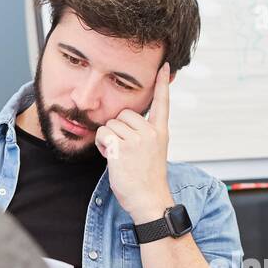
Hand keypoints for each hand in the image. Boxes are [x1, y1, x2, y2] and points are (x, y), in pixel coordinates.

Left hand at [96, 63, 173, 222]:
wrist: (149, 201)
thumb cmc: (148, 181)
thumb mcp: (153, 153)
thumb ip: (143, 136)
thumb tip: (124, 125)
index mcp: (161, 133)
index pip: (163, 103)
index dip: (163, 83)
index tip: (165, 66)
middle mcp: (151, 133)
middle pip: (125, 113)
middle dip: (118, 128)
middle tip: (123, 149)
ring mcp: (138, 140)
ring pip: (112, 123)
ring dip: (109, 139)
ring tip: (119, 156)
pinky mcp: (123, 148)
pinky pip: (104, 133)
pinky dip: (103, 144)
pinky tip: (111, 157)